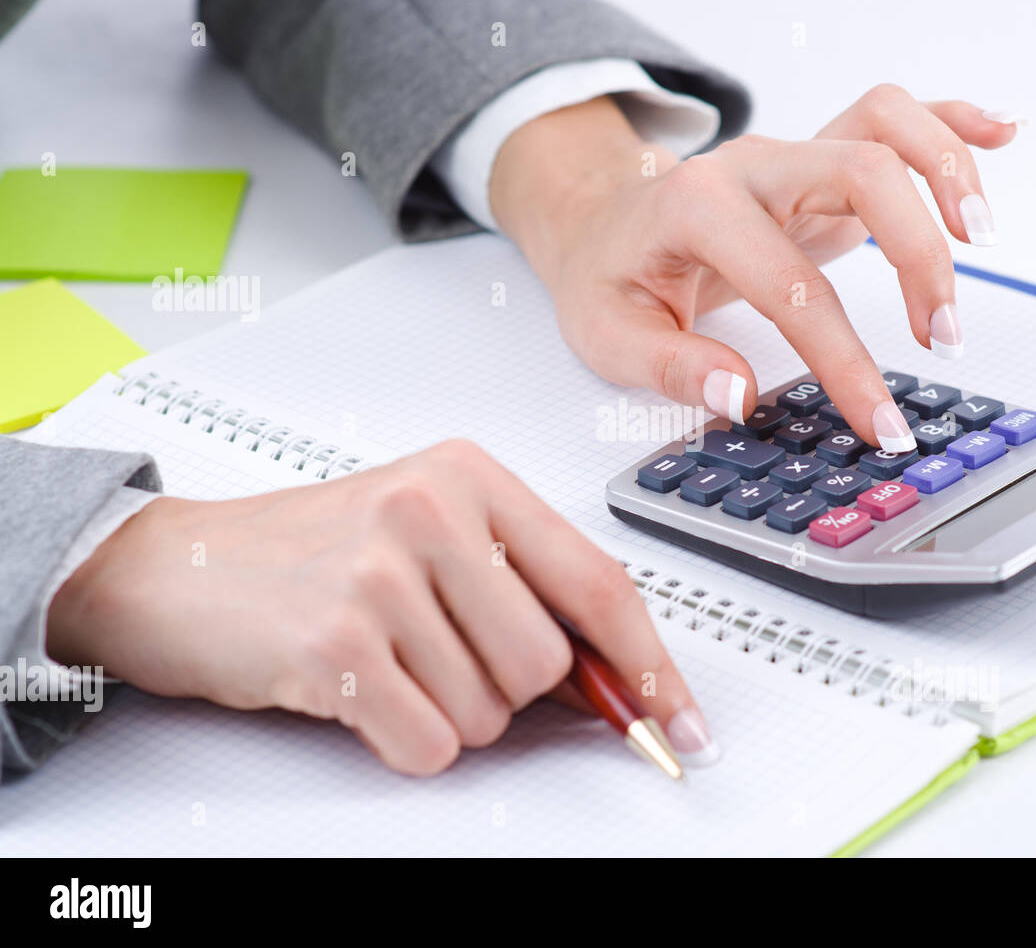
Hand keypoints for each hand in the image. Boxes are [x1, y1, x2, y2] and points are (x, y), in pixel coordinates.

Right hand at [46, 441, 712, 774]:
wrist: (174, 567)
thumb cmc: (310, 554)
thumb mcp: (425, 534)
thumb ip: (522, 587)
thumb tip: (613, 678)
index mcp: (470, 475)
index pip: (598, 580)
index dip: (647, 661)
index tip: (677, 716)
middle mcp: (431, 510)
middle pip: (548, 664)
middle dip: (505, 690)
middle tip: (435, 656)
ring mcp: (381, 573)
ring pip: (490, 714)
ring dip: (446, 713)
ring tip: (386, 661)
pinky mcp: (336, 642)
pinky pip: (429, 745)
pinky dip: (402, 742)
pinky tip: (358, 692)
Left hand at [491, 87, 1019, 449]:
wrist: (604, 225)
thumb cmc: (610, 278)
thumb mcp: (610, 336)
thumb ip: (673, 366)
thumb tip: (739, 396)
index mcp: (698, 208)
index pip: (791, 286)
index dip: (845, 361)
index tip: (879, 421)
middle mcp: (753, 167)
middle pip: (859, 172)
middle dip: (917, 255)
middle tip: (944, 336)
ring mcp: (790, 155)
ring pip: (884, 123)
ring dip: (946, 174)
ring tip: (981, 243)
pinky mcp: (818, 160)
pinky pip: (892, 115)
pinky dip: (949, 123)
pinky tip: (1000, 135)